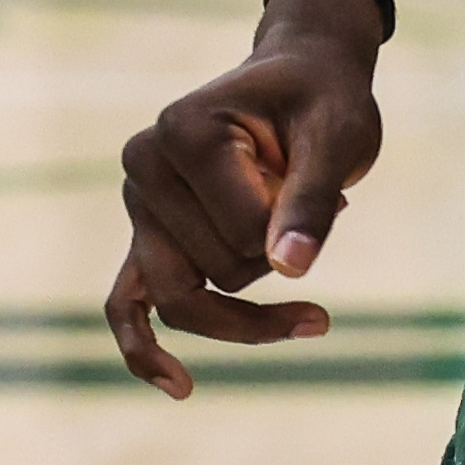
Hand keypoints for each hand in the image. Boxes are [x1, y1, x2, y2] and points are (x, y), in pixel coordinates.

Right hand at [105, 0, 387, 398]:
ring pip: (184, 301)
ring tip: (304, 288)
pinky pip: (126, 307)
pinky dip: (144, 350)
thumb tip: (292, 269)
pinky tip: (180, 386)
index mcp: (182, 131)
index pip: (243, 230)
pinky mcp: (145, 237)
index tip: (330, 190)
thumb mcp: (337, 134)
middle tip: (309, 199)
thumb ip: (309, 199)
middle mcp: (144, 167)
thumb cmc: (323, 100)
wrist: (302, 78)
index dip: (297, 227)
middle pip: (216, 270)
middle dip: (276, 255)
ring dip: (250, 306)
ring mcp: (139, 206)